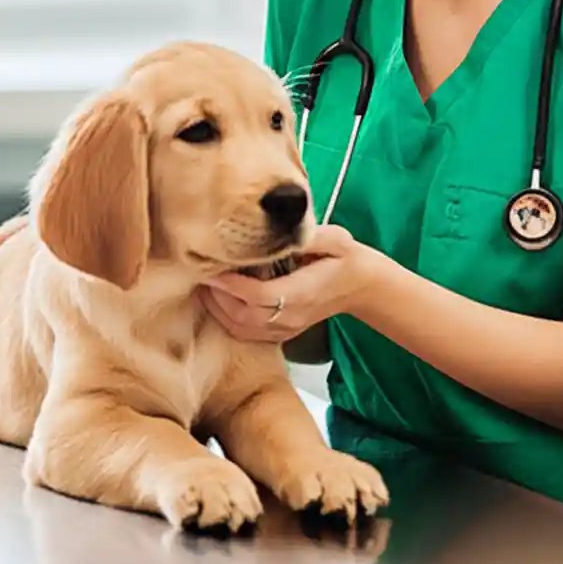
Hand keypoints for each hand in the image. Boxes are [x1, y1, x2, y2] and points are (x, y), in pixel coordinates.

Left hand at [199, 225, 383, 342]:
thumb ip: (308, 236)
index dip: (231, 283)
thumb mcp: (335, 239)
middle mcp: (291, 315)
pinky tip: (219, 298)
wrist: (361, 286)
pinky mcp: (281, 333)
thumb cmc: (345, 258)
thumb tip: (282, 230)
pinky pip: (246, 333)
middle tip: (201, 270)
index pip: (257, 295)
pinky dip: (226, 318)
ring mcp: (286, 328)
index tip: (212, 266)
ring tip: (206, 283)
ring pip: (240, 327)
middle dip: (217, 294)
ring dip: (218, 308)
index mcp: (303, 292)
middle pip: (242, 314)